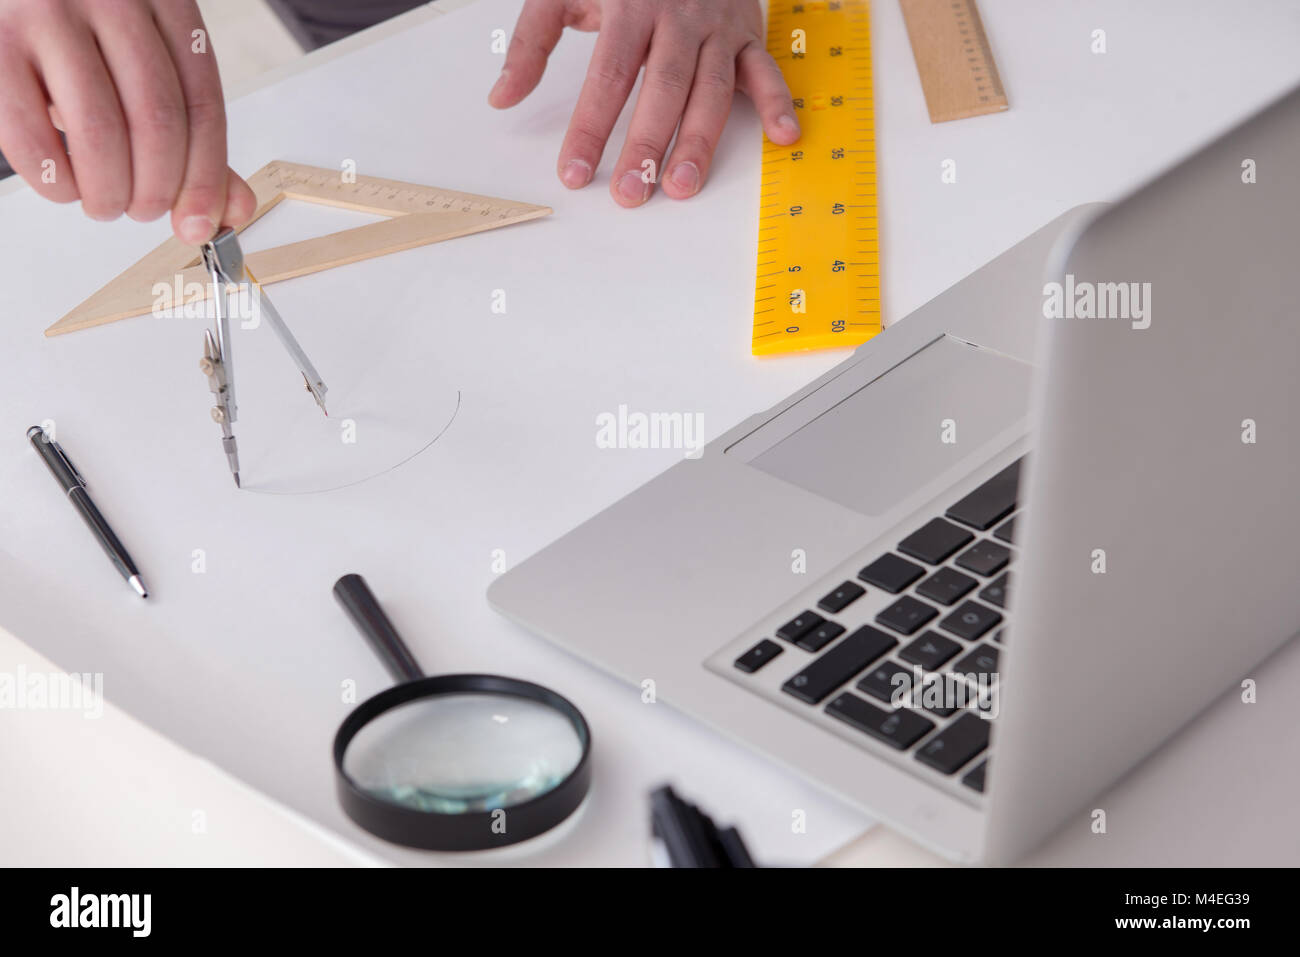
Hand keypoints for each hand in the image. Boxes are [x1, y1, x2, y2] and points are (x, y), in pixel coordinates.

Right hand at [0, 0, 254, 242]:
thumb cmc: (82, 29)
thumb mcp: (146, 64)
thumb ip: (191, 130)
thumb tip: (231, 209)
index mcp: (164, 1)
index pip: (202, 103)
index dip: (206, 177)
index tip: (199, 222)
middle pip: (157, 120)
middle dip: (157, 189)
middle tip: (145, 211)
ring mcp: (46, 15)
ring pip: (99, 130)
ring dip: (109, 192)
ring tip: (107, 204)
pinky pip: (31, 134)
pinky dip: (57, 181)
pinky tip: (66, 187)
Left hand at [489, 0, 799, 205]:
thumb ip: (533, 42)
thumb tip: (502, 97)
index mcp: (629, 6)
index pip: (607, 77)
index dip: (590, 127)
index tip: (575, 172)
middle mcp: (678, 18)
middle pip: (662, 89)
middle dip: (646, 145)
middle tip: (631, 192)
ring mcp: (716, 27)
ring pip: (710, 90)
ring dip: (699, 141)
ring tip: (682, 187)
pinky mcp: (747, 34)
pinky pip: (766, 71)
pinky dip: (777, 103)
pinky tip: (783, 138)